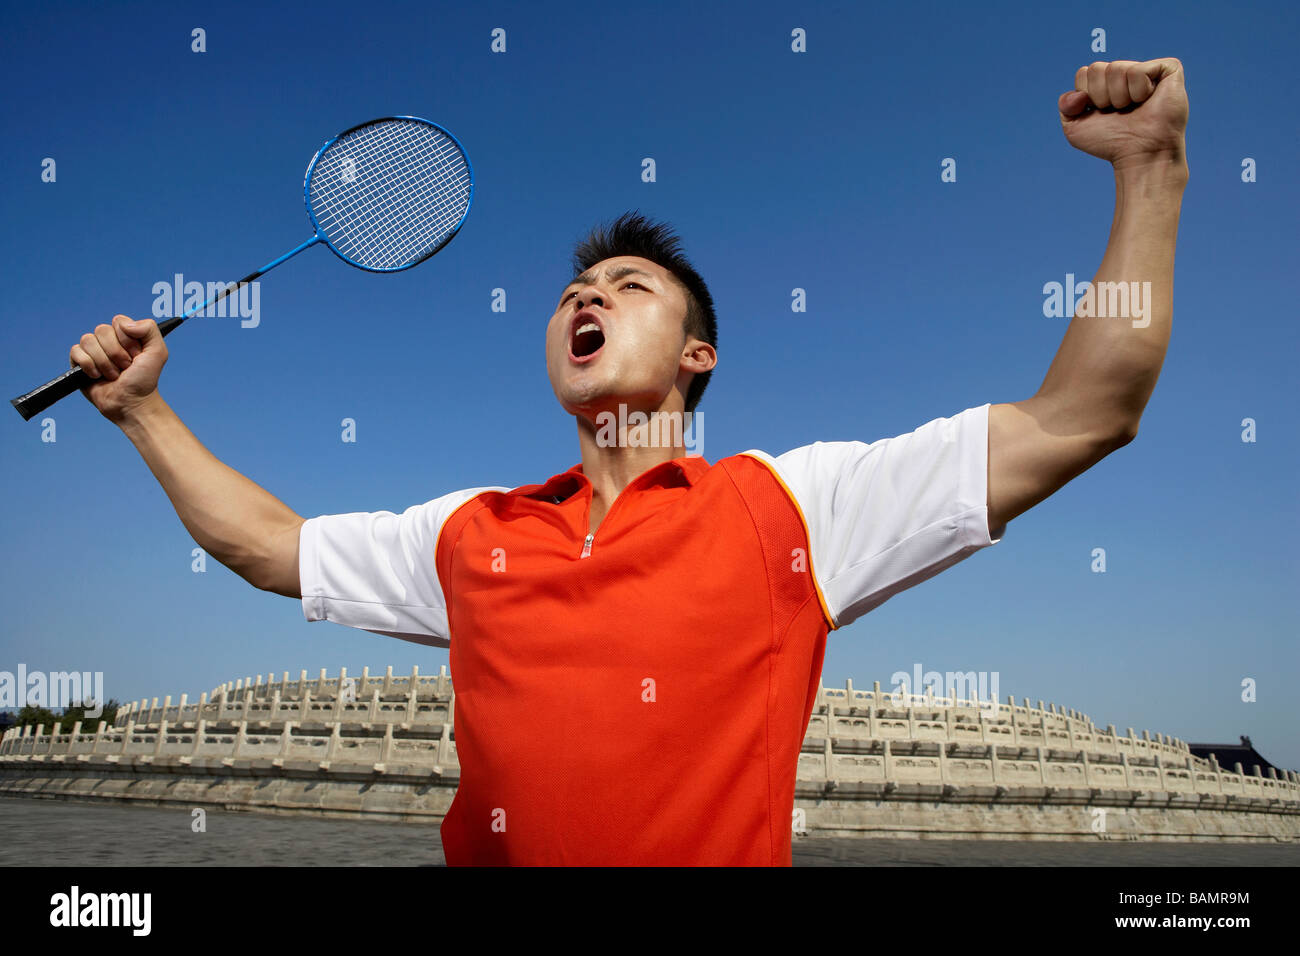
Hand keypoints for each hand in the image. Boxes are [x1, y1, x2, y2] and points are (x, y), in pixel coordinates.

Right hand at [69, 315, 167, 421]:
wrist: (131, 402)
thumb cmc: (145, 380)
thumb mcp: (158, 352)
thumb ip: (149, 329)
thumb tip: (123, 323)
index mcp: (126, 334)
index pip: (118, 322)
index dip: (127, 340)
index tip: (136, 356)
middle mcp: (109, 340)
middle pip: (102, 330)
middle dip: (116, 353)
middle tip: (125, 368)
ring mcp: (93, 350)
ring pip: (88, 340)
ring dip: (104, 362)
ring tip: (113, 375)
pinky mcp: (79, 362)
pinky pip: (76, 351)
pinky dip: (89, 366)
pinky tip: (98, 376)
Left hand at [1059, 58, 1187, 172]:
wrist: (1140, 154)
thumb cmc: (1112, 143)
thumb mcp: (1075, 129)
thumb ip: (1066, 106)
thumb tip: (1078, 93)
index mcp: (1106, 83)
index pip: (1084, 73)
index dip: (1087, 96)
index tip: (1100, 112)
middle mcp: (1125, 73)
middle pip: (1097, 68)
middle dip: (1101, 96)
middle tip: (1119, 111)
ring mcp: (1147, 69)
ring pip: (1116, 68)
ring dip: (1120, 96)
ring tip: (1134, 108)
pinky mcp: (1168, 68)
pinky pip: (1138, 70)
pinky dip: (1139, 91)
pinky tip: (1149, 100)